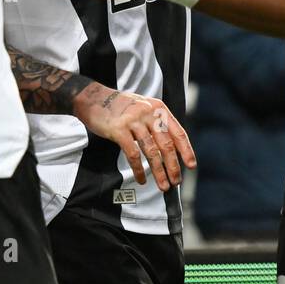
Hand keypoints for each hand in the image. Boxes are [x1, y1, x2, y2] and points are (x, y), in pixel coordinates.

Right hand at [73, 87, 194, 190]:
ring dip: (159, 172)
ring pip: (151, 152)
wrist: (93, 98)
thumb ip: (157, 123)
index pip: (178, 132)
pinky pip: (133, 154)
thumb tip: (171, 148)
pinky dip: (139, 170)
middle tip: (176, 181)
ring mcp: (133, 121)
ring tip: (163, 185)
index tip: (191, 166)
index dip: (186, 150)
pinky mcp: (119, 130)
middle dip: (173, 166)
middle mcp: (148, 113)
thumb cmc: (120, 107)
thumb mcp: (144, 108)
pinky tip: (142, 179)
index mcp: (158, 108)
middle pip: (166, 144)